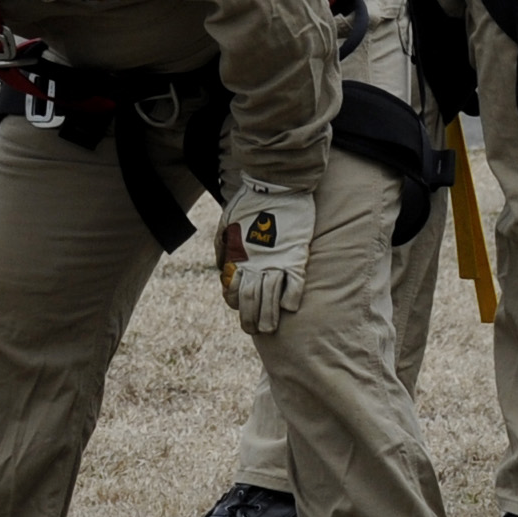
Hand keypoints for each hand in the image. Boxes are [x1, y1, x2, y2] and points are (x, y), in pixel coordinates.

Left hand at [213, 180, 318, 334]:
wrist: (274, 186)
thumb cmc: (247, 203)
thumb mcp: (225, 224)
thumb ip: (223, 247)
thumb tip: (222, 266)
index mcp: (236, 258)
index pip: (233, 291)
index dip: (235, 303)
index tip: (240, 308)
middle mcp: (254, 265)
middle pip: (251, 300)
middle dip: (251, 319)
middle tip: (256, 330)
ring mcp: (275, 262)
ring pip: (270, 298)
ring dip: (269, 317)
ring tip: (270, 329)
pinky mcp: (295, 256)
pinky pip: (295, 284)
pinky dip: (292, 299)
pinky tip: (290, 309)